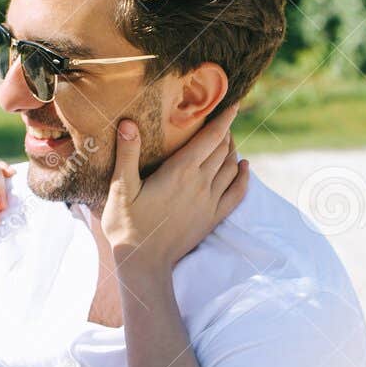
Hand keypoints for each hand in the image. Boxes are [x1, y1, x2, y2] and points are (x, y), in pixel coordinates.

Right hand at [102, 105, 247, 273]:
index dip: (224, 118)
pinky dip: (243, 177)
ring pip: (230, 168)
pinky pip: (237, 194)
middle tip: (222, 119)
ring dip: (232, 150)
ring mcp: (210, 202)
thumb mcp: (121, 188)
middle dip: (226, 131)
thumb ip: (127, 154)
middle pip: (222, 149)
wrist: (144, 263)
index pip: (211, 137)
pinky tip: (244, 168)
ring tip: (228, 139)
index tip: (235, 103)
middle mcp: (201, 184)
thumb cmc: (127, 225)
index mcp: (180, 171)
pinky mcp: (212, 218)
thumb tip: (129, 123)